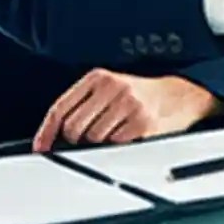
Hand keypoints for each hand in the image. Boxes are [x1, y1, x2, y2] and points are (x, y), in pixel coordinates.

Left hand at [33, 70, 220, 151]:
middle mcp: (113, 87)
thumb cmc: (142, 94)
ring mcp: (129, 105)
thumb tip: (53, 137)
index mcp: (99, 76)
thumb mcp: (110, 88)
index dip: (46, 132)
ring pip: (93, 139)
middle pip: (73, 128)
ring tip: (117, 130)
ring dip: (100, 142)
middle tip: (92, 135)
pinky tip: (129, 133)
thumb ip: (83, 104)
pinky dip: (118, 145)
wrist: (182, 94)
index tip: (41, 147)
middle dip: (77, 139)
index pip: (60, 108)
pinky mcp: (143, 123)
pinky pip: (115, 145)